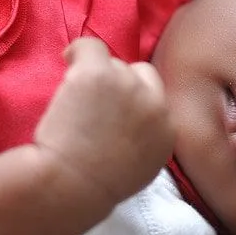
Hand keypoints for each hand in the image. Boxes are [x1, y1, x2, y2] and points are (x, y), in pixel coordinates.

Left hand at [34, 38, 173, 204]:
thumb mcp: (140, 169)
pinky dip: (78, 52)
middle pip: (139, 74)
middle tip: (94, 103)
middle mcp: (154, 105)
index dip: (134, 98)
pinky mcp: (98, 74)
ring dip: (97, 75)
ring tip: (75, 98)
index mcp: (167, 131)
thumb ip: (147, 140)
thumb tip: (134, 122)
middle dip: (120, 84)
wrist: (70, 186)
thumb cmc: (95, 188)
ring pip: (114, 63)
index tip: (113, 109)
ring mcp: (127, 86)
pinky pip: (90, 47)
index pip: (157, 96)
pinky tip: (68, 61)